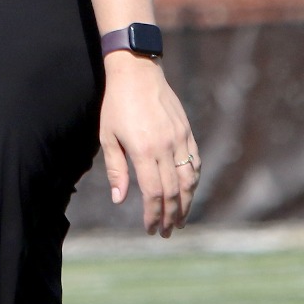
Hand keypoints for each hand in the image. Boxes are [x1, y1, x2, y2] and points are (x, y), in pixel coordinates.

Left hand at [99, 53, 198, 237]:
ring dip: (186, 204)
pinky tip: (188, 192)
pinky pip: (195, 162)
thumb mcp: (107, 136)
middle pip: (173, 191)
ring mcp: (179, 139)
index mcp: (143, 150)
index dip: (153, 214)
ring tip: (180, 220)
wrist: (136, 72)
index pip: (153, 193)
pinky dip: (194, 181)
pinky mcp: (187, 132)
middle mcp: (165, 147)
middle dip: (170, 216)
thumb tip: (119, 199)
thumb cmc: (116, 104)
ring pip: (189, 180)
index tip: (150, 229)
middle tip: (166, 232)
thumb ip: (116, 169)